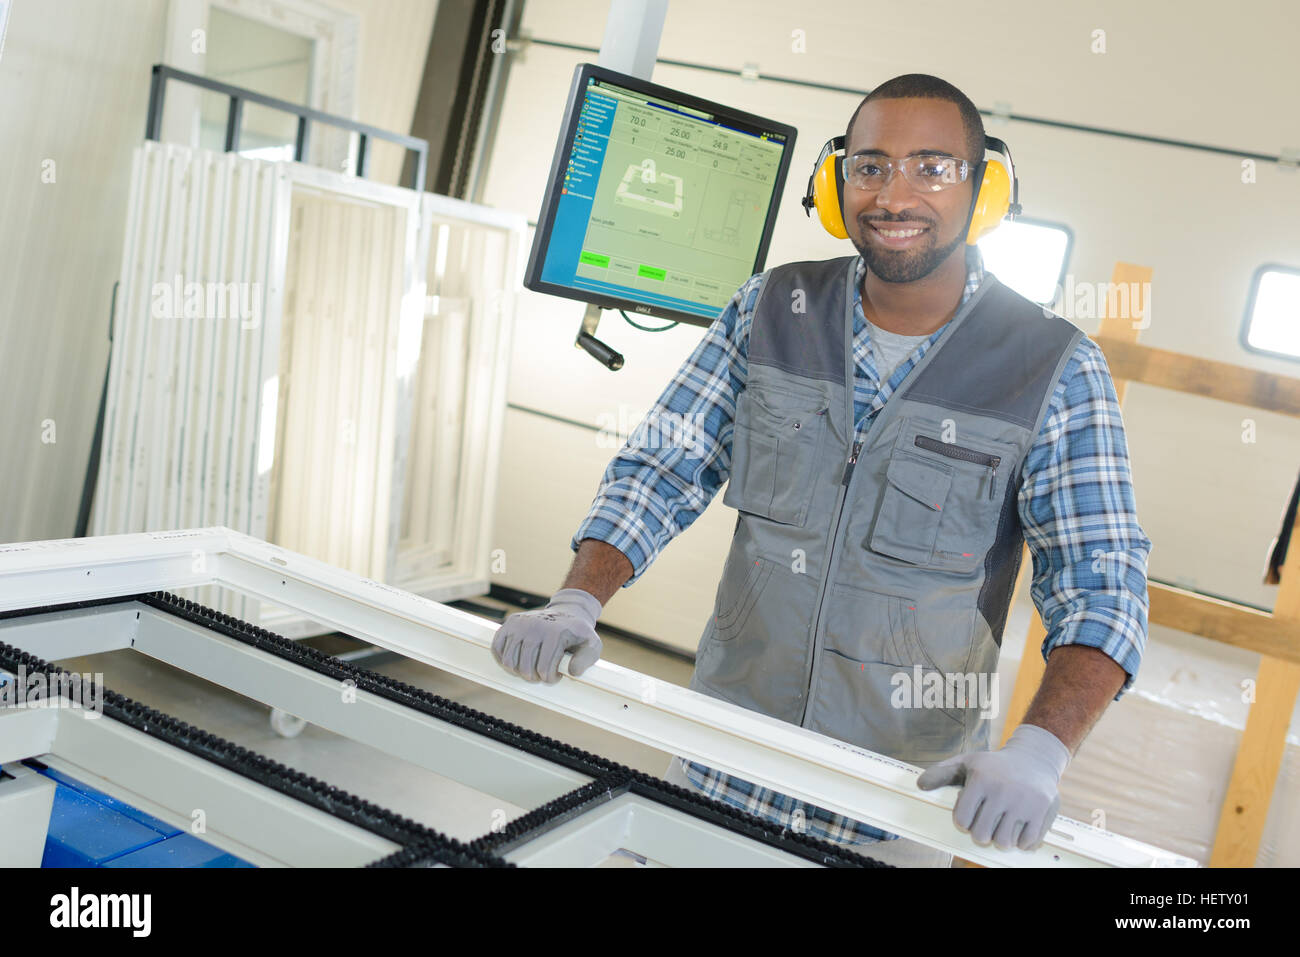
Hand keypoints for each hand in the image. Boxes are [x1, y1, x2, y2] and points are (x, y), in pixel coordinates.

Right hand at [490, 588, 602, 682]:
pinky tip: (517, 660)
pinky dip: (504, 659)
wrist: (567, 611)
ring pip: (509, 662)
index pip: (544, 670)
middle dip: (534, 677)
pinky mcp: (510, 623)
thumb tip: (572, 671)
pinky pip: (497, 648)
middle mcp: (535, 626)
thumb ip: (586, 659)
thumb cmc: (578, 633)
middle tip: (543, 673)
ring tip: (531, 668)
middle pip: (525, 668)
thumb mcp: (592, 644)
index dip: (550, 679)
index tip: (557, 675)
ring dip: (519, 671)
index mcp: (555, 633)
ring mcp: (520, 624)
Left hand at [915, 723, 1070, 850]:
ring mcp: (1024, 802)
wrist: (1035, 758)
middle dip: (981, 832)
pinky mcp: (1042, 811)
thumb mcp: (967, 762)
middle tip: (986, 822)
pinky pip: (1025, 842)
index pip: (962, 820)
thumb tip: (920, 784)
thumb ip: (941, 773)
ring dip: (1001, 838)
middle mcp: (1002, 791)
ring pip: (1003, 841)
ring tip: (1002, 824)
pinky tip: (1018, 826)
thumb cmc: (994, 765)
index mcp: (981, 779)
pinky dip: (1020, 840)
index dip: (963, 822)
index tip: (969, 815)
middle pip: (982, 834)